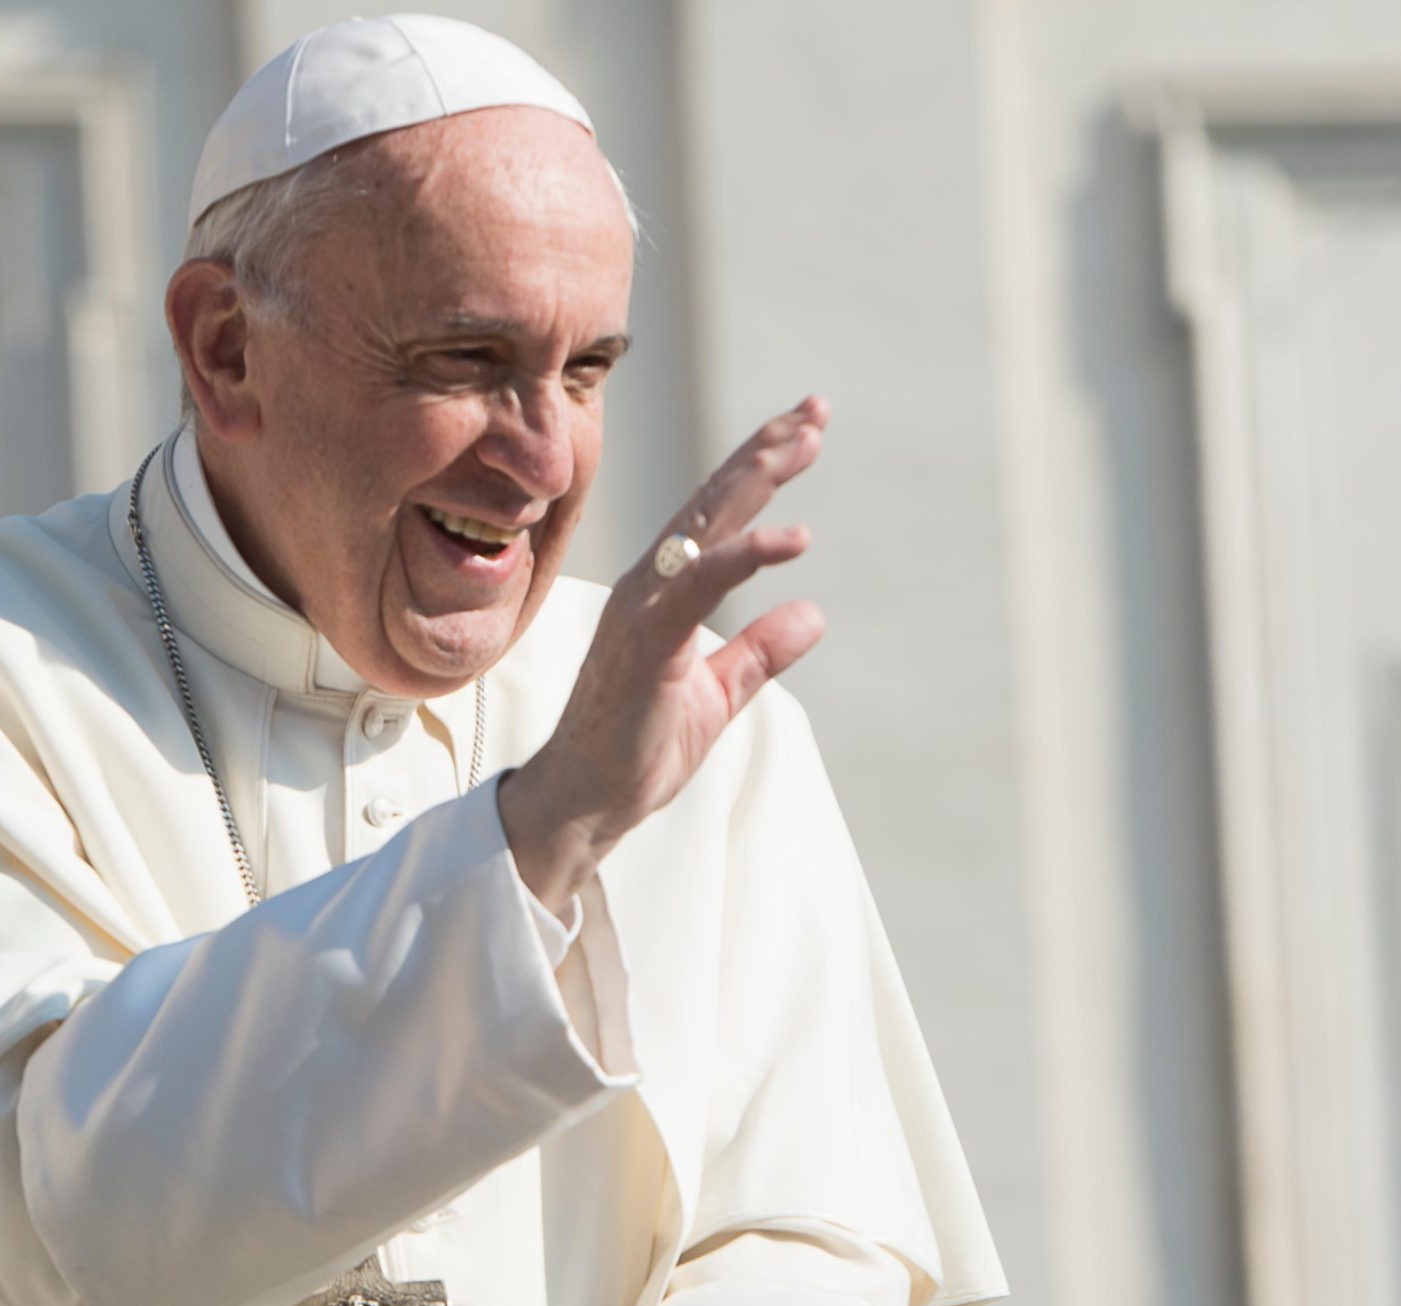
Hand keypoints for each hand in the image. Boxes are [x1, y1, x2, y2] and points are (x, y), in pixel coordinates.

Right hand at [499, 396, 829, 911]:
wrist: (585, 801)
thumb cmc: (638, 747)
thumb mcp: (718, 693)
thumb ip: (759, 650)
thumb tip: (813, 613)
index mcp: (664, 591)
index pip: (719, 515)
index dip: (761, 468)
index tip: (806, 428)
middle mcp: (649, 584)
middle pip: (715, 500)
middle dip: (766, 449)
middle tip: (815, 408)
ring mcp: (642, 606)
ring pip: (705, 524)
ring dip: (757, 477)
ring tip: (805, 439)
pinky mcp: (645, 640)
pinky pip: (702, 585)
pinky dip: (748, 555)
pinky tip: (795, 538)